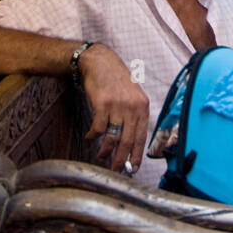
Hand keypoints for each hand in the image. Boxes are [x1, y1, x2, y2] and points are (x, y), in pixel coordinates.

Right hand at [80, 45, 148, 173]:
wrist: (100, 62)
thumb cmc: (116, 80)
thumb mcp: (133, 95)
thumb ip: (134, 115)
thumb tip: (131, 141)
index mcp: (142, 107)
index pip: (141, 137)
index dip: (137, 155)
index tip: (134, 169)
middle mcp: (132, 107)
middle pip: (127, 141)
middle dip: (121, 160)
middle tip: (116, 171)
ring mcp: (117, 105)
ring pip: (112, 138)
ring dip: (105, 151)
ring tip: (101, 156)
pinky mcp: (102, 104)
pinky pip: (98, 128)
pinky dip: (93, 136)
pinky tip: (90, 137)